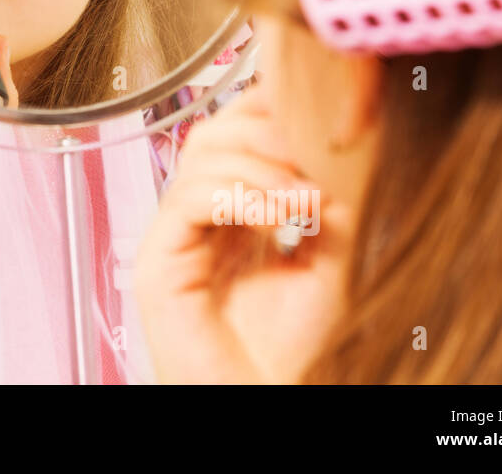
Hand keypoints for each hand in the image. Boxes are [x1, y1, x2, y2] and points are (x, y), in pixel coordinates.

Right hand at [133, 84, 352, 382]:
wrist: (265, 399)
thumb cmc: (291, 352)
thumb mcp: (331, 263)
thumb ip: (333, 206)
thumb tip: (343, 147)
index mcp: (234, 212)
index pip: (238, 132)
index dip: (268, 107)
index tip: (314, 102)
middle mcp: (199, 217)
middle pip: (213, 131)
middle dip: (266, 129)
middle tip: (314, 149)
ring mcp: (175, 237)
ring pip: (199, 155)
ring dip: (260, 164)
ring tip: (305, 196)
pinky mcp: (158, 262)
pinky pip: (188, 199)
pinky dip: (238, 195)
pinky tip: (278, 215)